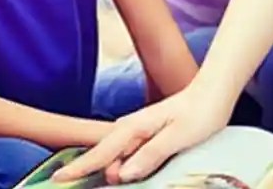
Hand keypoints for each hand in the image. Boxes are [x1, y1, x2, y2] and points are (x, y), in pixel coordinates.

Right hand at [53, 86, 230, 184]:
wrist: (214, 92)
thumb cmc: (201, 113)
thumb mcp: (178, 137)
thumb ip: (150, 155)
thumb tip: (121, 174)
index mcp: (136, 127)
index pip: (102, 152)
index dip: (80, 167)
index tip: (58, 177)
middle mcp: (133, 127)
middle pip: (104, 153)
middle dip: (85, 168)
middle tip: (65, 181)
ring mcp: (139, 129)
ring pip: (115, 153)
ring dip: (102, 166)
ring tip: (85, 177)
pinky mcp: (148, 133)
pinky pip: (127, 151)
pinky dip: (118, 161)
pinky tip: (116, 169)